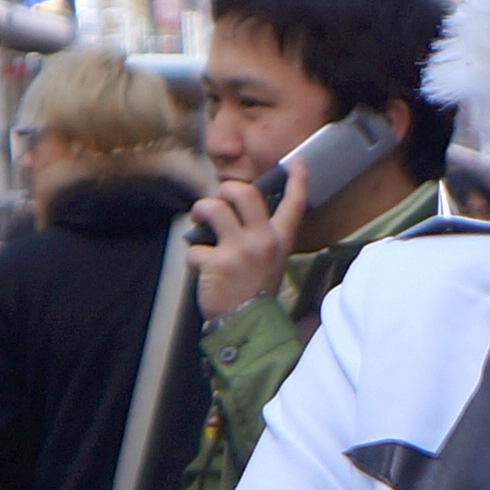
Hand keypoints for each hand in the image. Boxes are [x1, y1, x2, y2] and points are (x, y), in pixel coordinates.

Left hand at [189, 166, 309, 324]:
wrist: (247, 327)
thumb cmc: (255, 294)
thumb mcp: (270, 263)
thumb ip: (259, 237)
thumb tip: (230, 213)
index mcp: (279, 241)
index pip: (294, 204)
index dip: (297, 179)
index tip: (296, 162)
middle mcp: (262, 241)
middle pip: (244, 192)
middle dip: (224, 190)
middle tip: (217, 202)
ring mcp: (239, 251)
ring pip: (212, 209)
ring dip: (200, 213)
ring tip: (199, 223)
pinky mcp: (216, 263)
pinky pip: (193, 248)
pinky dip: (192, 259)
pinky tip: (201, 271)